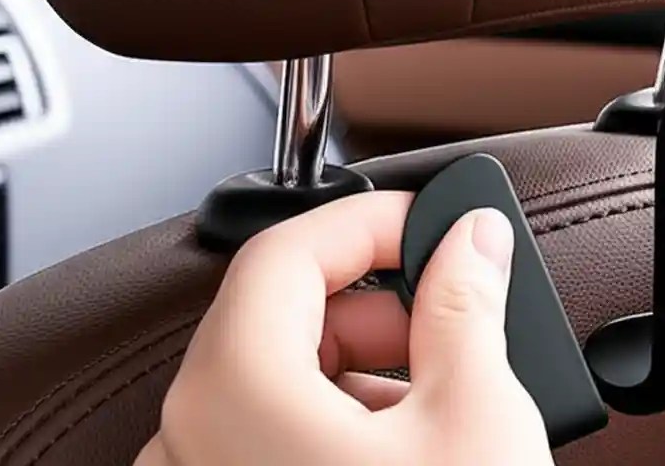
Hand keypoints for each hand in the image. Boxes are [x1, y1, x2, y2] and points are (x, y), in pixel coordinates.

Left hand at [136, 193, 552, 465]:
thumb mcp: (475, 416)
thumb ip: (468, 305)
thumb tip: (472, 242)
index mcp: (232, 392)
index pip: (284, 250)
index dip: (371, 222)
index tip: (434, 226)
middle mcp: (189, 437)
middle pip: (282, 315)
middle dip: (382, 307)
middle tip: (455, 319)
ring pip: (279, 381)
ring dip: (367, 369)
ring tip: (444, 400)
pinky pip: (271, 438)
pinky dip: (339, 423)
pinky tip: (409, 449)